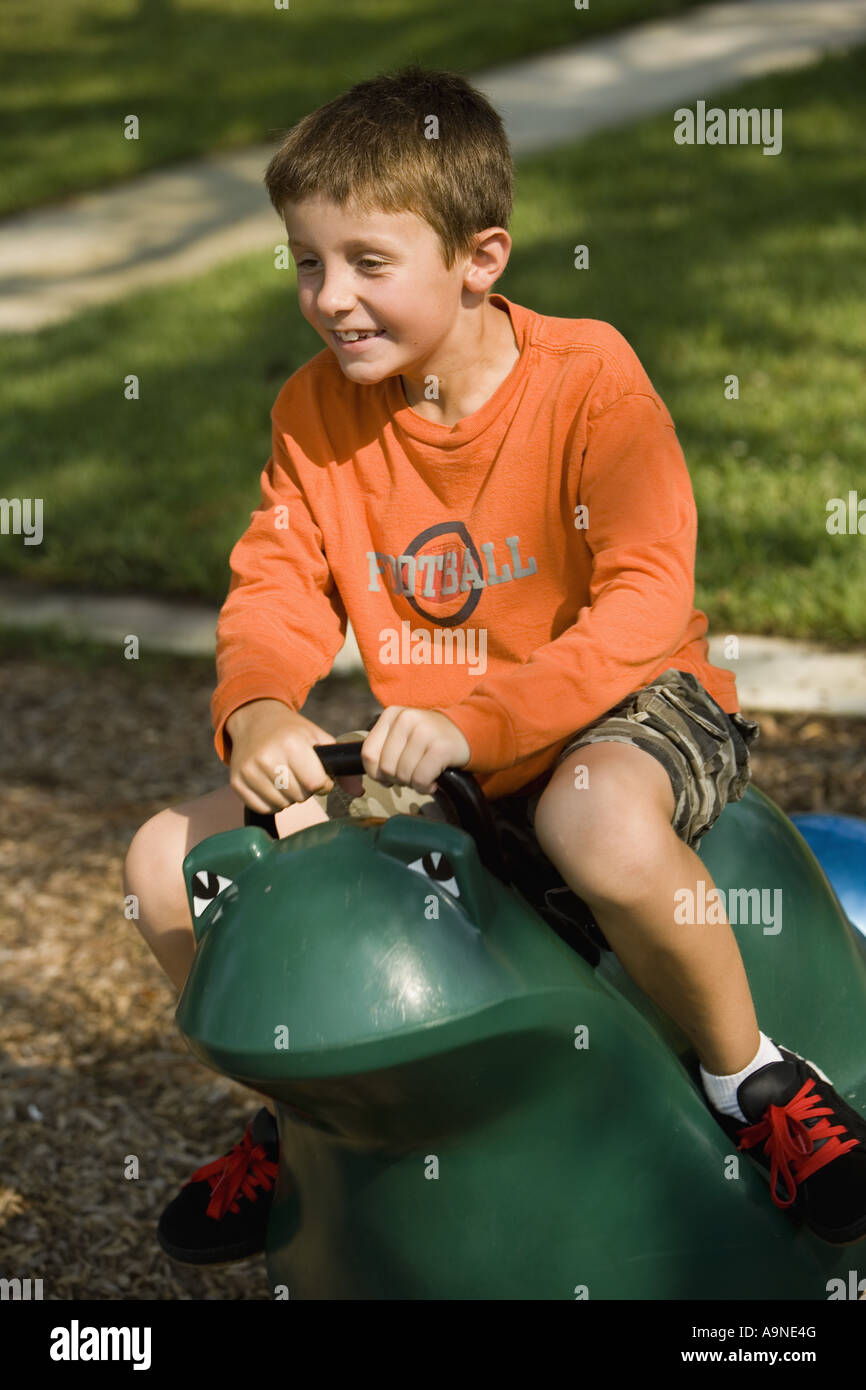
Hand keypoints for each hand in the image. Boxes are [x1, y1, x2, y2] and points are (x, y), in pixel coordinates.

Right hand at [225, 700, 355, 811]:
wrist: (254, 718)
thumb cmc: (291, 731)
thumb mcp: (318, 738)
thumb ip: (340, 765)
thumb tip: (358, 792)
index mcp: (292, 744)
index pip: (315, 784)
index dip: (321, 784)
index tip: (318, 776)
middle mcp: (268, 757)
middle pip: (299, 796)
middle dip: (305, 789)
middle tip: (299, 774)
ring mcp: (249, 770)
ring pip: (281, 805)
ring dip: (289, 797)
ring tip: (286, 777)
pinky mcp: (236, 782)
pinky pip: (263, 808)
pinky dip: (271, 802)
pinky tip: (272, 784)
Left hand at [360, 707, 470, 795]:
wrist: (466, 733)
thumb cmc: (429, 740)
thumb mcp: (402, 735)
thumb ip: (382, 748)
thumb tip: (369, 774)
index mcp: (392, 714)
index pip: (368, 754)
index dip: (376, 773)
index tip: (390, 775)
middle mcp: (407, 718)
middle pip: (385, 768)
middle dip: (397, 779)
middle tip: (412, 774)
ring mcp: (424, 731)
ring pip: (403, 775)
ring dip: (413, 784)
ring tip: (424, 775)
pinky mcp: (440, 747)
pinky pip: (421, 779)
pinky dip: (425, 787)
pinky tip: (433, 780)